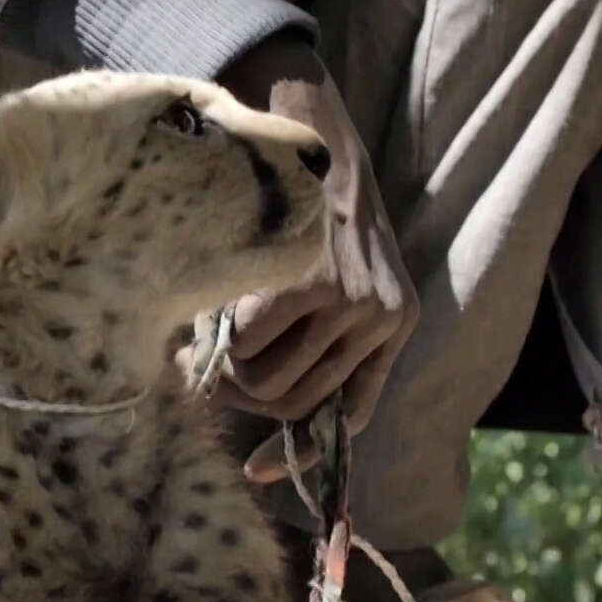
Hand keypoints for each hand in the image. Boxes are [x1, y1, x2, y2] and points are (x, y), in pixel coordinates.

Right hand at [211, 36, 418, 482]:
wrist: (304, 128)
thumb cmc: (304, 201)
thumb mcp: (337, 267)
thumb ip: (317, 328)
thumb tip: (256, 399)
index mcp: (394, 323)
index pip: (348, 414)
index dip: (299, 455)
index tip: (252, 473)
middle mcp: (381, 319)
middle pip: (296, 403)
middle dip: (243, 397)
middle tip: (208, 370)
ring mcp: (349, 303)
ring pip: (268, 382)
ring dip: (228, 369)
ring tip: (207, 335)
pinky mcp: (311, 285)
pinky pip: (247, 346)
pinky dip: (220, 337)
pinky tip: (211, 307)